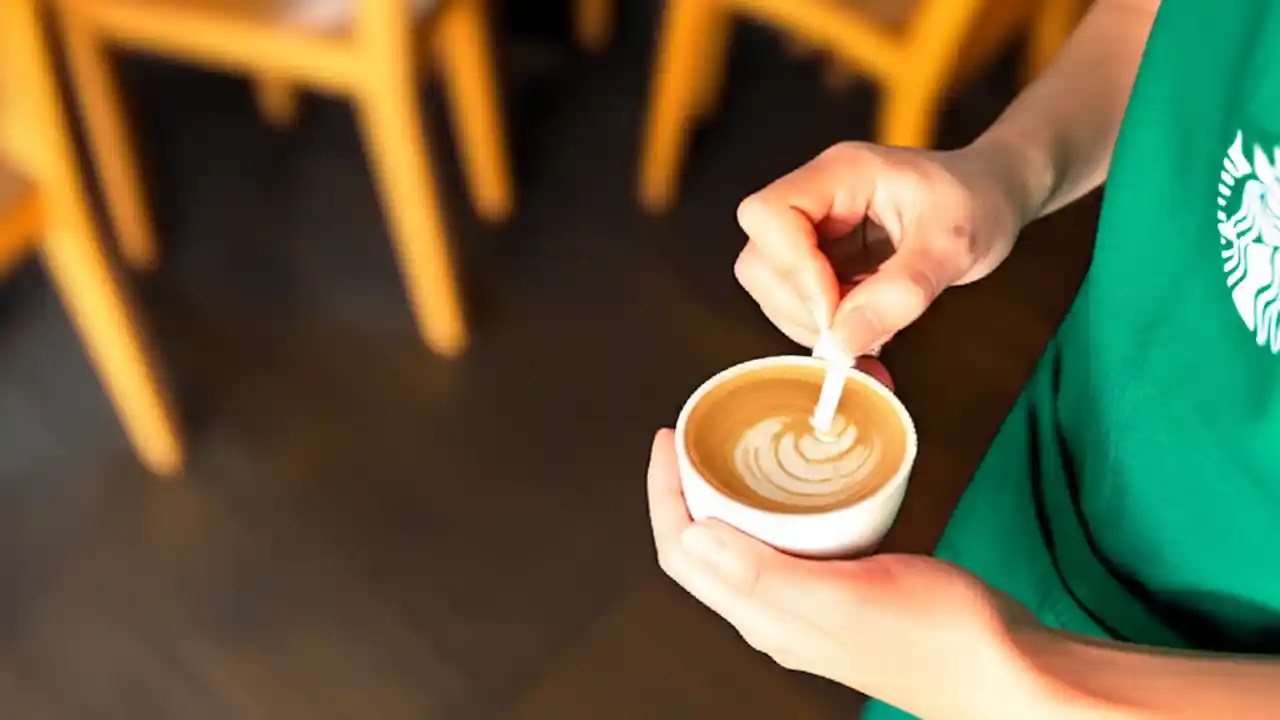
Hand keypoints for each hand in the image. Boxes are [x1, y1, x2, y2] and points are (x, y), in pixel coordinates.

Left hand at [647, 430, 1043, 716]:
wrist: (1008, 670)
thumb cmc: (937, 636)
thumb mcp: (843, 597)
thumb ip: (762, 573)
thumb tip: (690, 534)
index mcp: (764, 617)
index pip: (682, 553)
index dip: (662, 493)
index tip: (669, 436)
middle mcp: (777, 613)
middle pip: (706, 545)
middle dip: (689, 487)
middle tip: (698, 433)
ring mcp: (811, 603)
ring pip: (747, 540)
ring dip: (731, 492)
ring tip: (737, 445)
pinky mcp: (846, 588)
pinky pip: (794, 538)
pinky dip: (784, 499)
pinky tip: (807, 476)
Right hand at [734, 142, 1030, 354]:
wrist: (996, 195)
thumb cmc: (981, 202)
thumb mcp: (955, 246)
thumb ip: (901, 293)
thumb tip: (840, 344)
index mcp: (839, 174)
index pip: (768, 214)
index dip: (791, 270)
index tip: (836, 311)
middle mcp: (816, 199)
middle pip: (760, 259)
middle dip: (803, 308)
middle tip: (858, 335)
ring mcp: (815, 232)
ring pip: (773, 289)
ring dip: (814, 326)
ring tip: (872, 338)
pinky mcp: (823, 262)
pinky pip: (800, 305)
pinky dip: (829, 334)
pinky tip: (869, 340)